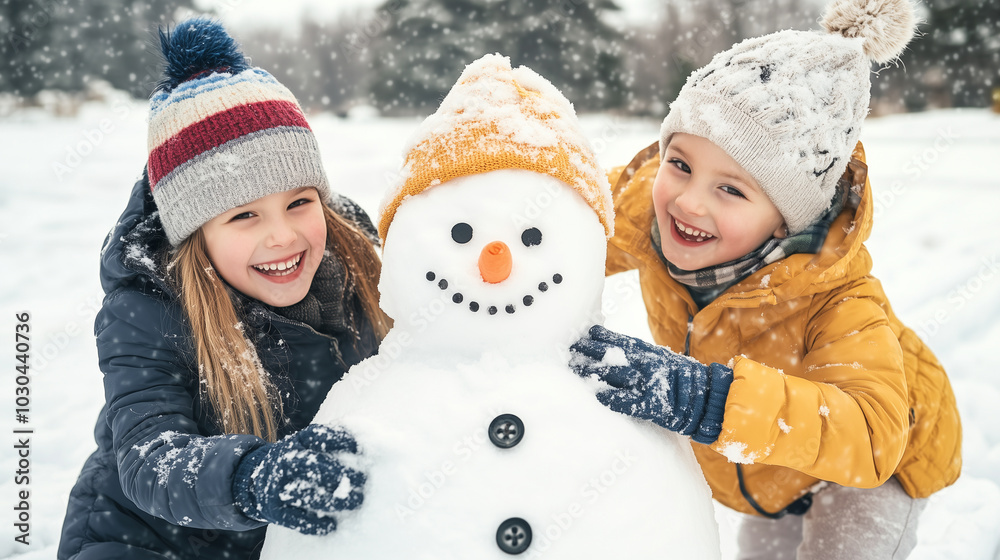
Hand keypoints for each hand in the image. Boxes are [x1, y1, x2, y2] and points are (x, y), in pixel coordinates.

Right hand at [232, 424, 364, 534]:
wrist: (256, 480)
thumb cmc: (297, 461)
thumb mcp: (306, 445)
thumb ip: (330, 445)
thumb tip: (369, 445)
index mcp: (296, 442)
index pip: (316, 436)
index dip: (338, 439)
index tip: (359, 447)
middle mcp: (284, 460)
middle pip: (310, 464)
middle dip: (338, 473)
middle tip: (362, 480)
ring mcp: (276, 484)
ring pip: (303, 493)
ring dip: (330, 500)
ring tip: (354, 502)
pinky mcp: (273, 508)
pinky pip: (292, 518)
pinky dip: (312, 523)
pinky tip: (331, 526)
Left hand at [570, 325, 731, 443]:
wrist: (709, 400)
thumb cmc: (685, 381)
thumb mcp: (664, 361)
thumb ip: (644, 356)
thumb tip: (621, 350)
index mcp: (651, 354)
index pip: (622, 341)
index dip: (602, 337)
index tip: (584, 333)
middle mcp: (648, 365)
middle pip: (613, 355)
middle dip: (590, 352)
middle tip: (569, 350)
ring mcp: (650, 384)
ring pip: (615, 375)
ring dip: (594, 372)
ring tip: (575, 370)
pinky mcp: (653, 406)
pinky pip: (628, 401)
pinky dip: (611, 398)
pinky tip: (596, 395)